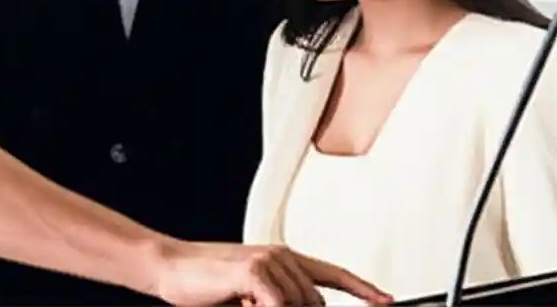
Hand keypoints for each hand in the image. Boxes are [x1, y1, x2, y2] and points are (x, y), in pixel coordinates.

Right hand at [152, 240, 391, 306]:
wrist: (171, 267)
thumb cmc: (205, 283)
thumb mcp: (249, 294)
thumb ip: (276, 299)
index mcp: (283, 258)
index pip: (332, 273)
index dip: (362, 288)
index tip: (385, 299)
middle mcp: (281, 255)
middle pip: (315, 302)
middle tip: (253, 305)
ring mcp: (270, 260)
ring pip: (298, 306)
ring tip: (241, 301)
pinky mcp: (255, 270)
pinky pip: (277, 306)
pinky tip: (242, 303)